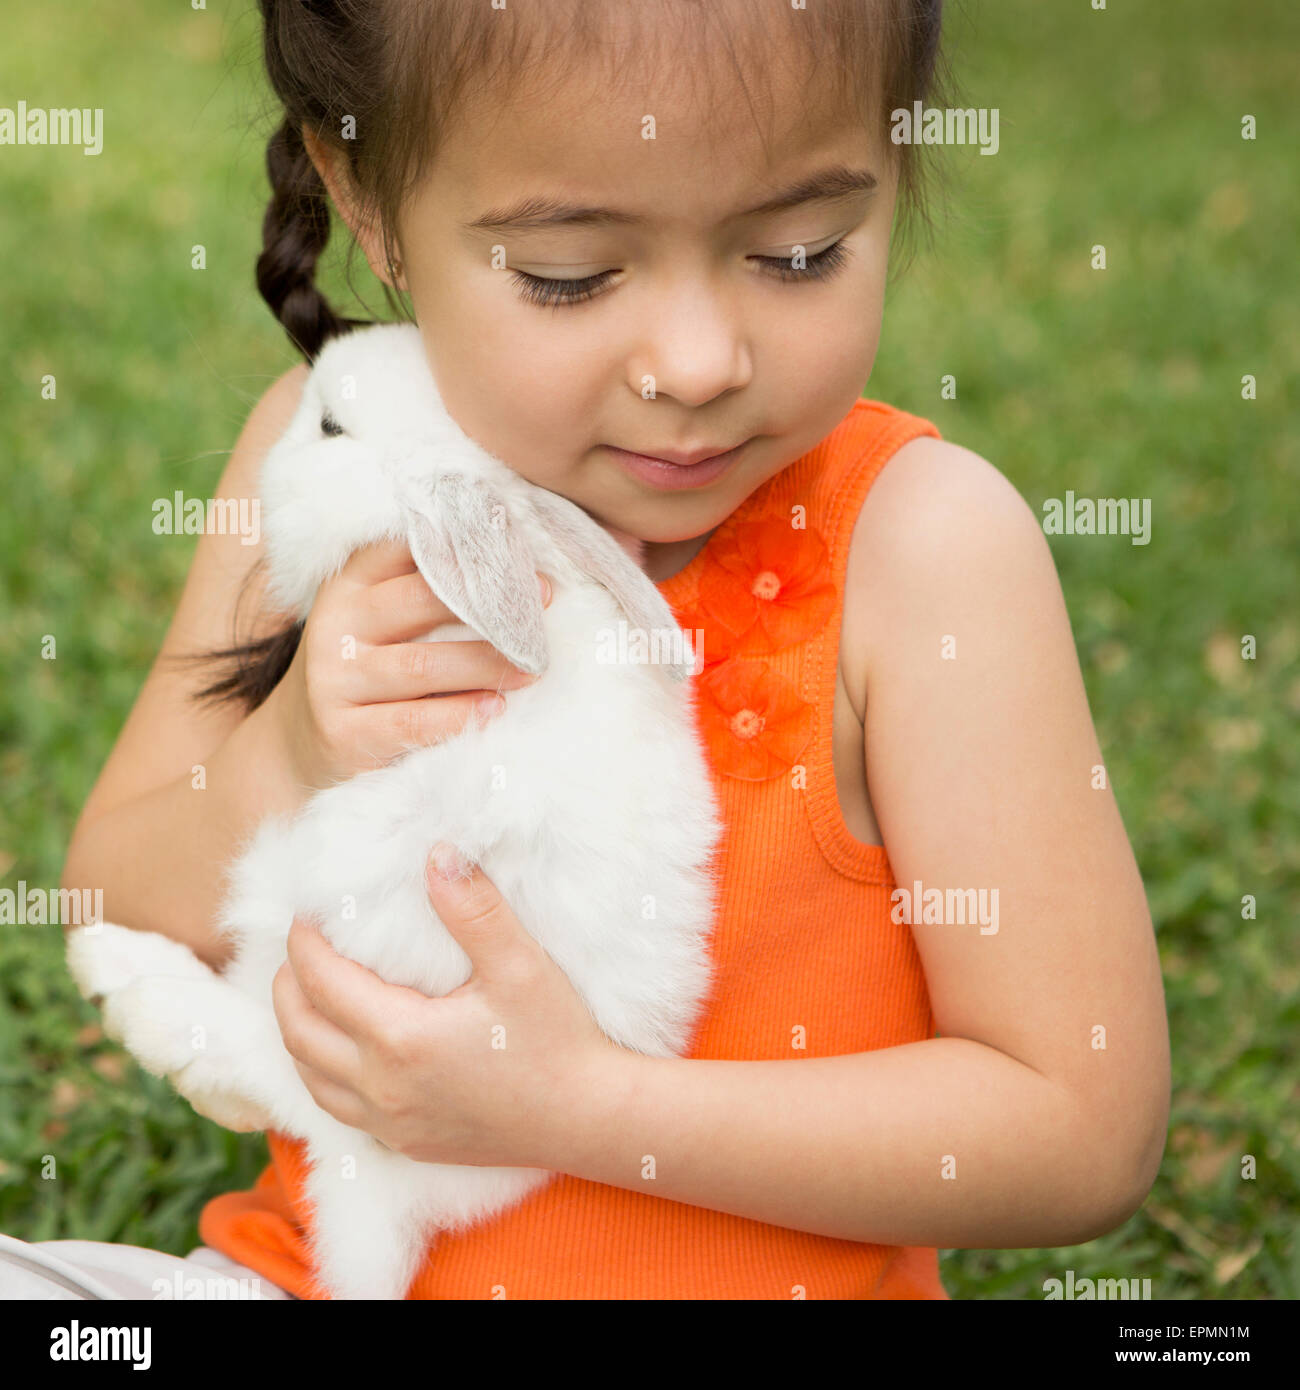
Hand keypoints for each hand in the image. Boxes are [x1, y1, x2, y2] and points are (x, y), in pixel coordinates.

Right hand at [268, 538, 551, 791]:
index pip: (407, 549)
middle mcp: (337, 624)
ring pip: (422, 665)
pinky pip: (412, 721)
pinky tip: (495, 709)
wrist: (301, 743)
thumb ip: (430, 591)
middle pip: (419, 600)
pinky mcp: (342, 733)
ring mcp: (334, 680)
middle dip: (487, 603)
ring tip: (532, 667)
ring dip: (485, 664)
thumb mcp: (383, 620)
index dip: (466, 547)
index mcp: (350, 583)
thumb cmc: (368, 668)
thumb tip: (521, 571)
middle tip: (541, 603)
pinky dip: (459, 715)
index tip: (523, 553)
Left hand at [270, 843, 618, 1167]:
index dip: (305, 942)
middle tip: (301, 947)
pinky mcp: (405, 1143)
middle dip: (287, 984)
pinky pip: (338, 1108)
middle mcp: (381, 1086)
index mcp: (400, 1038)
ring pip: (309, 1076)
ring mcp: (389, 1122)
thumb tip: (436, 854)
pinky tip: (343, 1051)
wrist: (586, 1118)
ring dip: (299, 1030)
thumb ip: (473, 908)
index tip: (308, 911)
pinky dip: (322, 1072)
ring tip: (310, 993)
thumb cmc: (557, 1039)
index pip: (322, 981)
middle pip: (298, 1031)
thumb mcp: (520, 965)